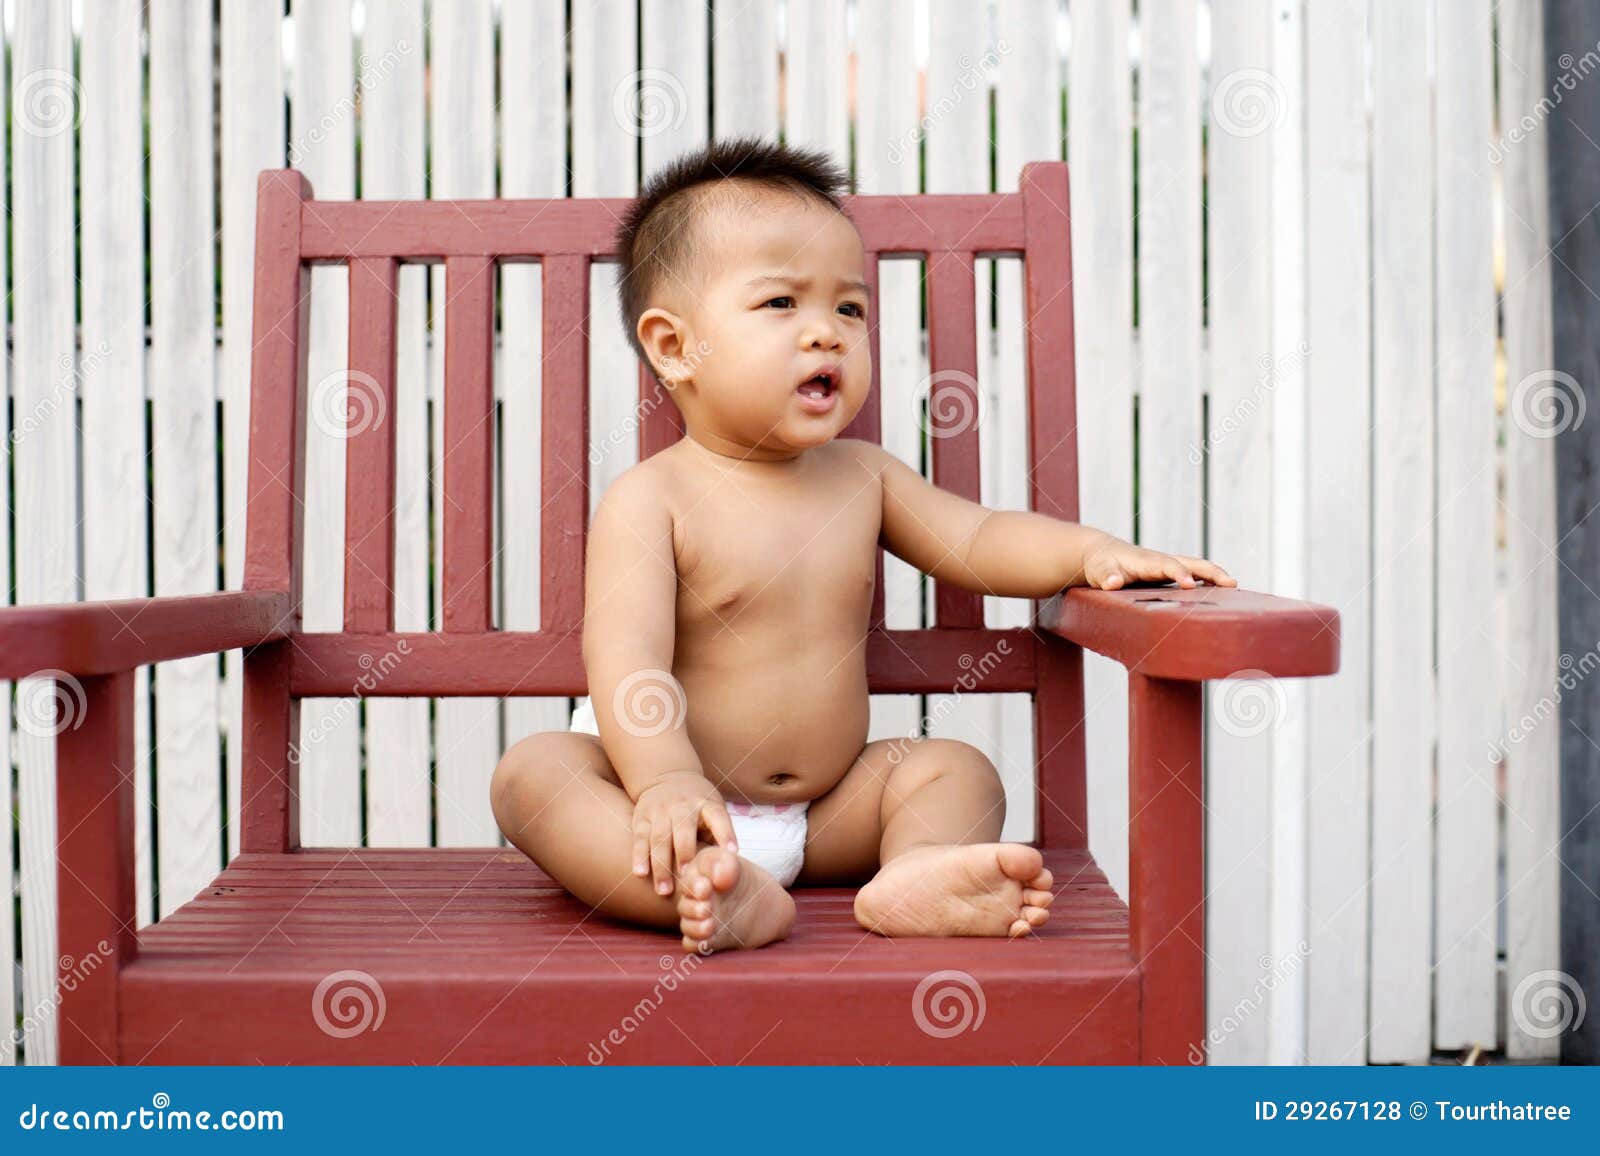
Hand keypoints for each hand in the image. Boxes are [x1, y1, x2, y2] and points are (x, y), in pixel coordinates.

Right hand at [631, 771, 737, 895]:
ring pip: (660, 838)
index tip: (733, 852)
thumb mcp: (713, 809)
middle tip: (686, 879)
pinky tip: (640, 873)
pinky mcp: (642, 816)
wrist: (667, 776)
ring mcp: (661, 809)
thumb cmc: (698, 805)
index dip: (726, 833)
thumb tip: (729, 866)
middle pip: (684, 830)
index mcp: (706, 804)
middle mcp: (684, 805)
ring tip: (663, 890)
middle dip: (684, 855)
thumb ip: (718, 834)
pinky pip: (640, 837)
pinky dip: (639, 855)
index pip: (718, 817)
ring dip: (661, 865)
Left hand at [1082, 536, 1236, 590]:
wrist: (1102, 553)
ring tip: (1233, 587)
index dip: (1179, 574)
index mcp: (1146, 561)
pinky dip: (1207, 579)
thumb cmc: (1100, 564)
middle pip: (1190, 562)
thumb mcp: (1099, 571)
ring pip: (1195, 566)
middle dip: (1210, 572)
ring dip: (1214, 575)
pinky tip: (1219, 591)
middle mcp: (1161, 560)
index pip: (1167, 565)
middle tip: (1230, 584)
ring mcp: (1167, 565)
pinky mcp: (1168, 572)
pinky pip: (1192, 572)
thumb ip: (1106, 576)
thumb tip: (1112, 583)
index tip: (1189, 586)